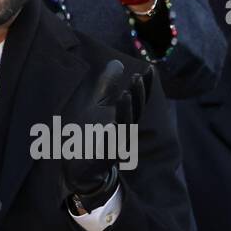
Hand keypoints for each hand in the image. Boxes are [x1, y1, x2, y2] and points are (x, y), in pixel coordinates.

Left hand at [60, 60, 150, 206]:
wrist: (81, 168)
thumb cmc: (91, 135)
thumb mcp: (98, 105)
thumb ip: (107, 85)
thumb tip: (117, 62)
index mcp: (124, 119)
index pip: (137, 101)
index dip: (144, 86)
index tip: (150, 69)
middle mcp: (123, 131)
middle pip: (134, 112)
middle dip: (137, 95)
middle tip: (137, 78)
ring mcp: (114, 145)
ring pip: (123, 128)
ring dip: (125, 111)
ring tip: (124, 94)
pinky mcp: (102, 158)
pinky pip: (106, 148)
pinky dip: (108, 137)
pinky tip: (108, 126)